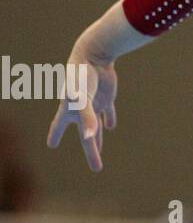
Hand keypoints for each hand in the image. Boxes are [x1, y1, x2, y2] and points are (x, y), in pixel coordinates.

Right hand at [46, 52, 117, 171]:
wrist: (94, 54)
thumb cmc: (83, 76)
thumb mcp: (83, 99)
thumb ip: (88, 119)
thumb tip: (90, 138)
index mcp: (71, 109)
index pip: (60, 126)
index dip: (55, 135)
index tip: (51, 145)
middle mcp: (82, 109)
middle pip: (86, 136)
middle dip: (91, 152)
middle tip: (97, 168)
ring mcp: (94, 103)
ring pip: (96, 125)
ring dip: (97, 137)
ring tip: (97, 148)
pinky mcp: (106, 96)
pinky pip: (108, 110)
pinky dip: (109, 118)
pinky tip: (111, 126)